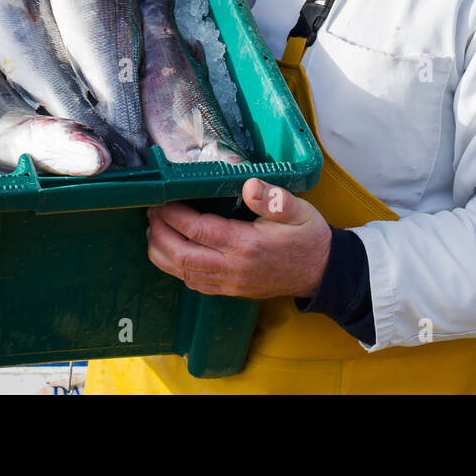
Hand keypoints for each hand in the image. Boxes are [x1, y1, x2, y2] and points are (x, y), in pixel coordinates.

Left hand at [146, 178, 331, 298]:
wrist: (323, 272)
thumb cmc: (308, 237)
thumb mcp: (298, 210)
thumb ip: (273, 198)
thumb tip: (249, 185)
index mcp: (246, 244)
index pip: (197, 229)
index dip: (173, 215)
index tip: (162, 199)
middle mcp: (233, 267)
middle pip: (180, 255)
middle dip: (159, 233)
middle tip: (152, 212)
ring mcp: (230, 283)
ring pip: (182, 273)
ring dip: (161, 252)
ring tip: (154, 230)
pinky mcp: (230, 291)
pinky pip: (194, 284)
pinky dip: (175, 269)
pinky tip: (170, 253)